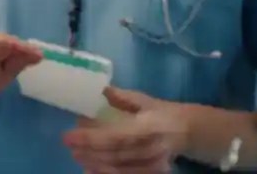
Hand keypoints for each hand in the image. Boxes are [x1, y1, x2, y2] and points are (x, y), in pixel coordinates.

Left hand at [64, 87, 188, 173]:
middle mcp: (153, 147)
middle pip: (116, 154)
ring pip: (121, 168)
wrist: (186, 131)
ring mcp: (155, 163)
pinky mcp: (155, 172)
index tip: (69, 136)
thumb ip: (121, 97)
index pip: (118, 136)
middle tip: (70, 146)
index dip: (92, 138)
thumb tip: (99, 90)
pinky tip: (90, 169)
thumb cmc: (159, 112)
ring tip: (77, 156)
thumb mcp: (143, 100)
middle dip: (90, 151)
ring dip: (95, 163)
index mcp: (151, 125)